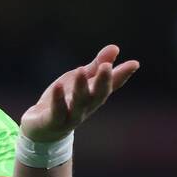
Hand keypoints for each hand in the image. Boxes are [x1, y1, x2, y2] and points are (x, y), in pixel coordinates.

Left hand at [20, 44, 138, 141]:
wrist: (42, 129)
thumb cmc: (65, 101)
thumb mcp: (80, 80)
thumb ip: (96, 66)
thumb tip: (115, 47)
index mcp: (94, 96)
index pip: (111, 85)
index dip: (122, 75)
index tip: (134, 64)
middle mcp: (86, 107)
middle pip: (98, 95)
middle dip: (103, 81)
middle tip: (106, 66)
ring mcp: (71, 116)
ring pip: (79, 104)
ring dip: (81, 88)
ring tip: (80, 70)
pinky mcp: (54, 121)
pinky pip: (58, 111)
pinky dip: (58, 99)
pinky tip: (58, 85)